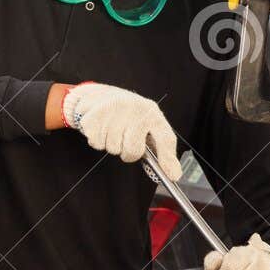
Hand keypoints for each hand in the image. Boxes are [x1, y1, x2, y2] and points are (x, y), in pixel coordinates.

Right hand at [61, 82, 181, 180]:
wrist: (100, 94)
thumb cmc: (128, 115)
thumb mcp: (148, 124)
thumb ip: (162, 149)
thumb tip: (174, 174)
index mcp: (152, 112)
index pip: (165, 138)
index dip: (168, 159)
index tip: (172, 176)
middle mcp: (136, 109)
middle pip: (133, 151)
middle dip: (127, 152)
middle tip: (125, 139)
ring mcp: (115, 110)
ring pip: (113, 149)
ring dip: (110, 144)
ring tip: (111, 128)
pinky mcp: (95, 115)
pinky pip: (96, 143)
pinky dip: (97, 140)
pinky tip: (101, 127)